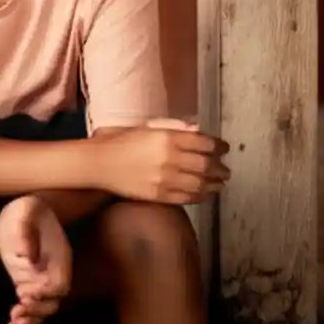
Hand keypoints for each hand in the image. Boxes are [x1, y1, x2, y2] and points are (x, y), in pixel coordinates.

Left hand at [0, 195, 69, 323]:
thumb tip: (29, 258)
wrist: (23, 209)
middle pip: (52, 303)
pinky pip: (28, 305)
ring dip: (30, 320)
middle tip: (19, 309)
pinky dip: (22, 319)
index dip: (45, 293)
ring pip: (41, 309)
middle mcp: (51, 272)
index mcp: (59, 258)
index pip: (59, 285)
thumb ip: (27, 231)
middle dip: (37, 310)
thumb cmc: (29, 207)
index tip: (27, 292)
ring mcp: (38, 279)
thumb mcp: (28, 209)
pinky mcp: (24, 281)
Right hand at [94, 118, 229, 203]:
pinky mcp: (159, 195)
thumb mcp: (146, 127)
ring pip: (201, 184)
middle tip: (226, 170)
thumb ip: (173, 127)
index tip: (224, 149)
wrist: (97, 163)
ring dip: (215, 185)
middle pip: (207, 165)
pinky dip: (200, 196)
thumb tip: (197, 129)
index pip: (205, 143)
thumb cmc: (119, 141)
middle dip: (221, 168)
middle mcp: (169, 158)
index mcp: (167, 138)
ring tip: (220, 184)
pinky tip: (204, 194)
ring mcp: (165, 179)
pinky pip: (187, 197)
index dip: (220, 147)